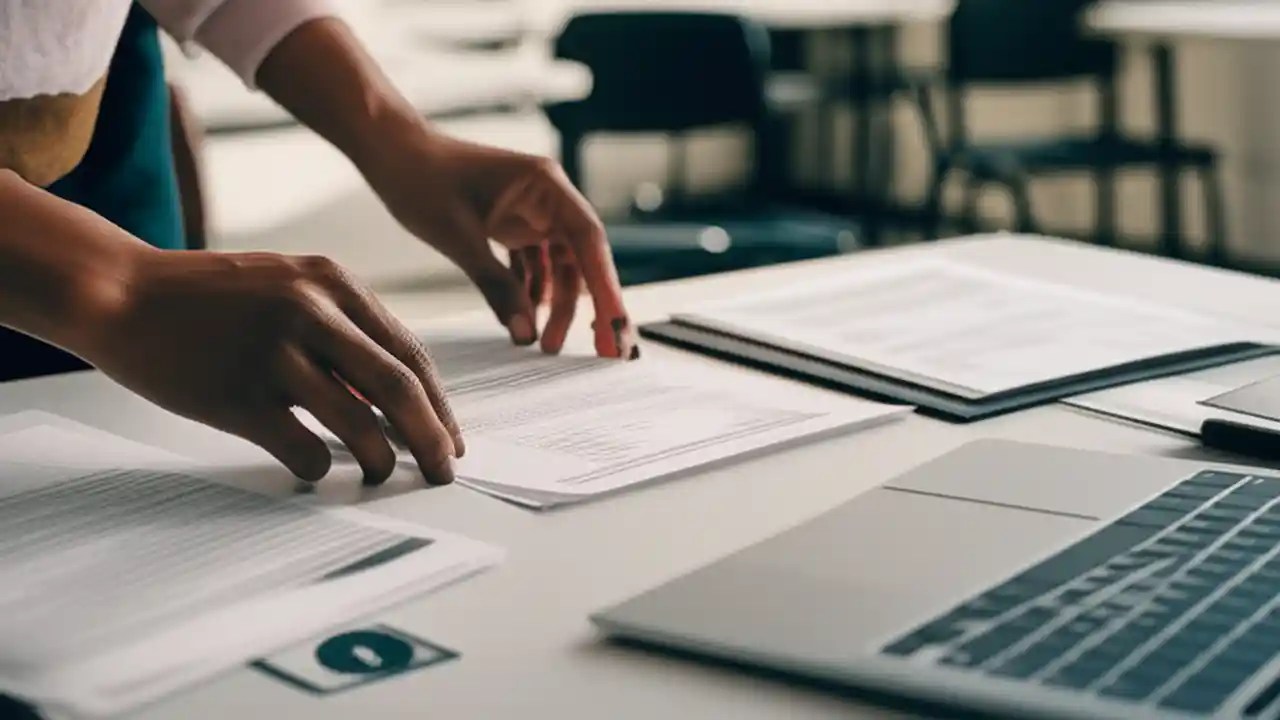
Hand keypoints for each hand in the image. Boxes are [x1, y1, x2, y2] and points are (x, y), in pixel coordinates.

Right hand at [79, 249, 461, 484]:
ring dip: (381, 461)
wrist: (119, 290)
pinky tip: (316, 472)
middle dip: (432, 439)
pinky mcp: (237, 395)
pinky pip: (303, 449)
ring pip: (359, 424)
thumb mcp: (290, 286)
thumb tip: (394, 400)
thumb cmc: (210, 298)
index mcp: (334, 282)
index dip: (439, 405)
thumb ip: (344, 330)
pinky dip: (319, 470)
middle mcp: (312, 312)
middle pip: (400, 389)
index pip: (411, 353)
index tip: (450, 440)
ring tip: (381, 475)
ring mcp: (274, 353)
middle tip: (443, 472)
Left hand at [368, 134, 638, 358]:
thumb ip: (497, 288)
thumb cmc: (420, 178)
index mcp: (544, 184)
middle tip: (601, 351)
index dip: (607, 288)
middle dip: (587, 306)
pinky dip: (531, 293)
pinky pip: (535, 264)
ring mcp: (531, 210)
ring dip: (555, 305)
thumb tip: (526, 335)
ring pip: (559, 266)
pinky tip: (524, 320)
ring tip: (546, 344)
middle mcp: (546, 196)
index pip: (589, 241)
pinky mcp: (513, 223)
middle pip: (581, 259)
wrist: (389, 152)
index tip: (615, 329)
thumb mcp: (459, 239)